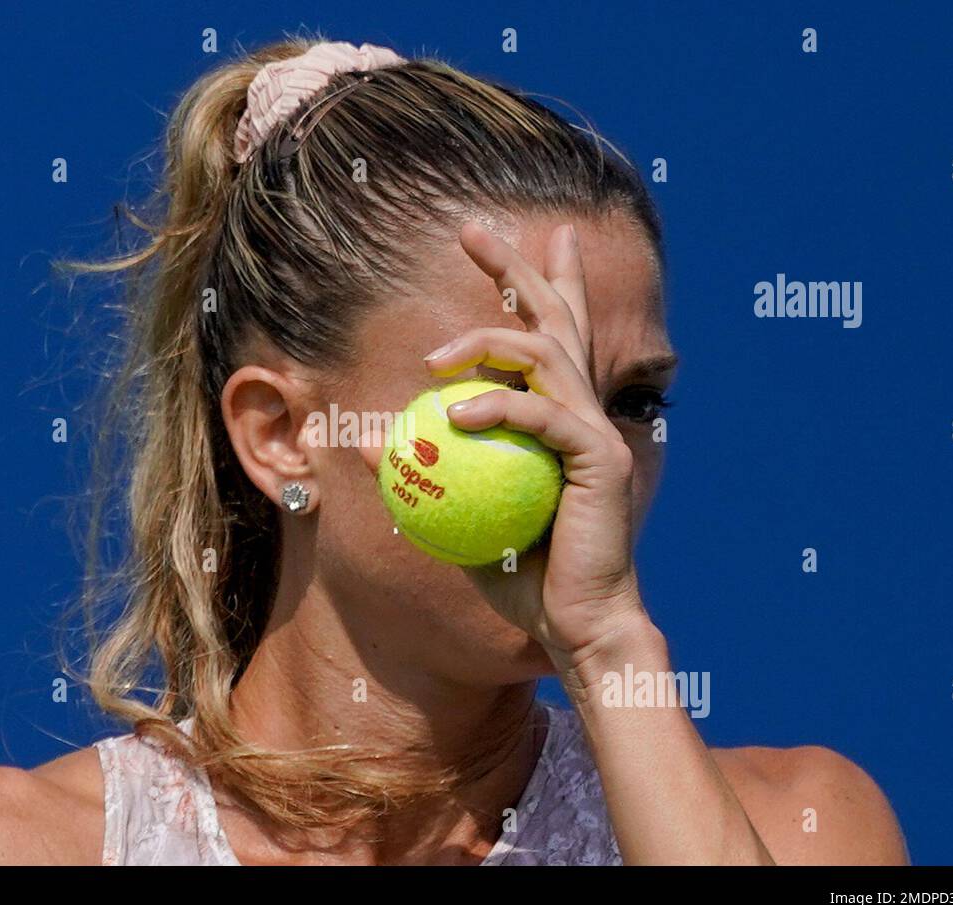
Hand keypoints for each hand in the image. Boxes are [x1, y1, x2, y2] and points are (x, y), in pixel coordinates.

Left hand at [422, 221, 653, 677]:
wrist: (576, 626)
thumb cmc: (520, 577)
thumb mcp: (450, 515)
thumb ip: (414, 471)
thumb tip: (352, 437)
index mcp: (559, 414)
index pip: (542, 333)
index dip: (523, 280)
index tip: (486, 239)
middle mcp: (583, 408)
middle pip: (552, 316)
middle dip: (514, 266)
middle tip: (471, 230)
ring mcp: (595, 428)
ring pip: (543, 352)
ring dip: (485, 341)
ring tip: (431, 360)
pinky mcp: (599, 456)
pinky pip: (542, 414)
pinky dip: (497, 407)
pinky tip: (456, 415)